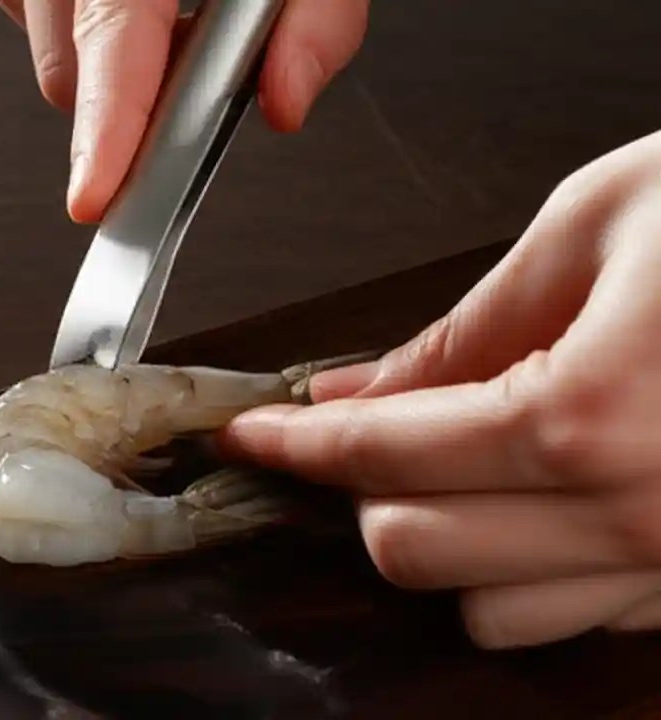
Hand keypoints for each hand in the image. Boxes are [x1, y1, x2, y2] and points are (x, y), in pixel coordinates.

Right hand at [0, 0, 368, 222]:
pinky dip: (89, 22)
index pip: (110, 35)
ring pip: (49, 45)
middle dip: (126, 95)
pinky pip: (37, 11)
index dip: (105, 125)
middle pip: (66, 65)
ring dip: (107, 53)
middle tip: (198, 48)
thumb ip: (318, 15)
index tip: (98, 193)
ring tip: (172, 1)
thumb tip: (286, 101)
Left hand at [222, 128, 660, 649]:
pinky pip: (583, 616)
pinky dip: (532, 567)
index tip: (255, 435)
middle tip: (360, 432)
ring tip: (458, 464)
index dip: (295, 445)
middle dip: (364, 492)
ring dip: (448, 541)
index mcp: (591, 416)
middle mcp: (640, 513)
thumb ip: (463, 329)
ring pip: (492, 612)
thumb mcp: (593, 231)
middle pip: (415, 553)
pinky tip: (540, 496)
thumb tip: (365, 385)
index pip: (381, 455)